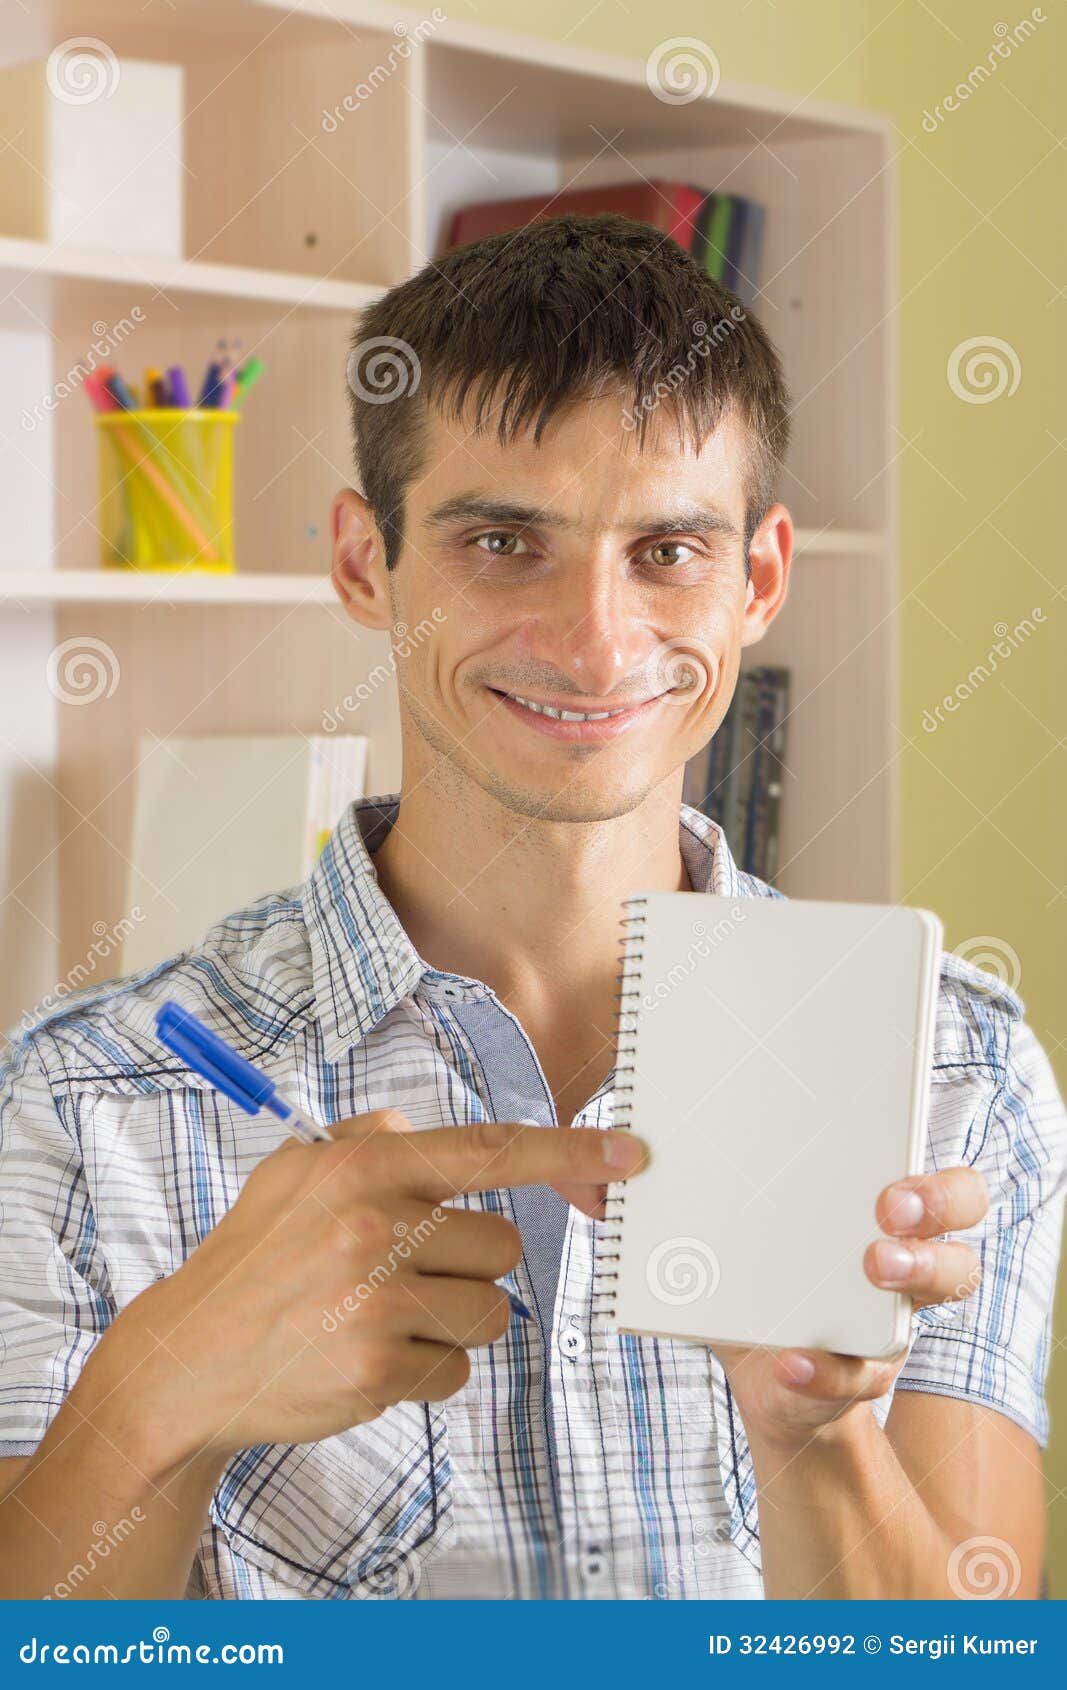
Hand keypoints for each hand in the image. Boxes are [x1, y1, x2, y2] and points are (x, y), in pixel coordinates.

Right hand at [97, 1114, 645, 1461]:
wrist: (188, 1361)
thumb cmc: (253, 1261)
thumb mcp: (295, 1173)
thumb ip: (369, 1142)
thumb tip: (428, 1133)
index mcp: (361, 1171)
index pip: (489, 1151)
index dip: (569, 1151)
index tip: (630, 1154)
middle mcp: (373, 1228)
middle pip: (501, 1247)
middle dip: (465, 1266)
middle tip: (396, 1277)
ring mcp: (375, 1302)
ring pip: (489, 1314)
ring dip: (448, 1324)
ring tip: (377, 1320)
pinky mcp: (376, 1372)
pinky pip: (455, 1372)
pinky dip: (422, 1373)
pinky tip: (364, 1360)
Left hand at [713, 1166, 989, 1450]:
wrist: (763, 1371)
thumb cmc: (760, 1277)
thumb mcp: (745, 1229)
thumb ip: (714, 1191)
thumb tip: (641, 1157)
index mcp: (884, 1221)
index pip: (949, 1195)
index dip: (938, 1191)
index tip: (890, 1191)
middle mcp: (906, 1271)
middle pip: (959, 1246)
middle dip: (936, 1225)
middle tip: (887, 1219)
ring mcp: (889, 1327)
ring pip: (930, 1308)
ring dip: (911, 1276)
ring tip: (868, 1268)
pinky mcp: (857, 1378)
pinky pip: (855, 1377)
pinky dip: (822, 1372)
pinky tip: (790, 1362)